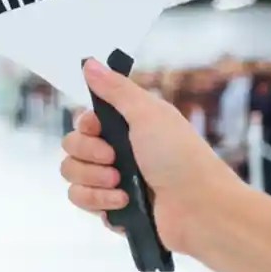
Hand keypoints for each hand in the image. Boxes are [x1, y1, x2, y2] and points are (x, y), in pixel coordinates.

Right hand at [60, 59, 241, 254]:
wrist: (199, 208)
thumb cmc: (181, 158)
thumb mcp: (149, 114)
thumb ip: (116, 90)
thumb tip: (90, 63)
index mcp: (128, 127)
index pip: (84, 121)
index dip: (85, 126)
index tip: (99, 129)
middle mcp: (117, 152)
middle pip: (71, 147)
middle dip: (89, 154)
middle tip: (114, 158)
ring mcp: (112, 181)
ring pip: (72, 174)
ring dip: (94, 179)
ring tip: (121, 184)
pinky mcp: (110, 207)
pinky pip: (81, 200)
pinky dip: (99, 200)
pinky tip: (123, 201)